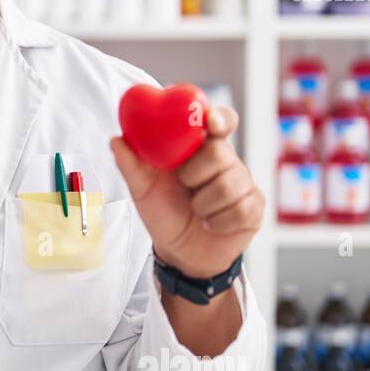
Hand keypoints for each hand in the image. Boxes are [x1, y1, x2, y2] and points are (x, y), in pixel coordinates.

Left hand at [110, 105, 263, 278]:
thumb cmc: (164, 211)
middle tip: (185, 185)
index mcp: (201, 148)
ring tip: (196, 210)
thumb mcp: (142, 189)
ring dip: (204, 204)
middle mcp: (226, 161)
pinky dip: (218, 222)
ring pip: (229, 185)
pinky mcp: (253, 207)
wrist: (179, 252)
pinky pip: (240, 210)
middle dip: (196, 174)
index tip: (209, 122)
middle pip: (220, 153)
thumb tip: (116, 140)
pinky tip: (210, 224)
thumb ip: (131, 165)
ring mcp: (243, 183)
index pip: (221, 121)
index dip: (219, 118)